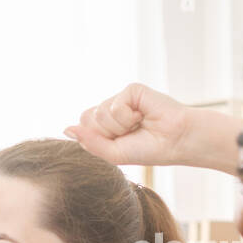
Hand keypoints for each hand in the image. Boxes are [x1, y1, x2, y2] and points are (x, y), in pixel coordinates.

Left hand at [65, 83, 240, 173]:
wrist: (176, 142)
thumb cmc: (148, 149)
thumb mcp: (112, 153)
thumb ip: (89, 141)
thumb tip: (66, 129)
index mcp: (104, 125)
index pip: (82, 127)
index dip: (98, 139)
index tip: (120, 142)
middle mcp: (110, 109)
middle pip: (87, 119)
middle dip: (107, 133)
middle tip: (130, 133)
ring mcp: (121, 98)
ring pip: (99, 113)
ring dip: (120, 126)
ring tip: (139, 124)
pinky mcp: (132, 89)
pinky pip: (115, 106)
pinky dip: (128, 117)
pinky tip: (143, 115)